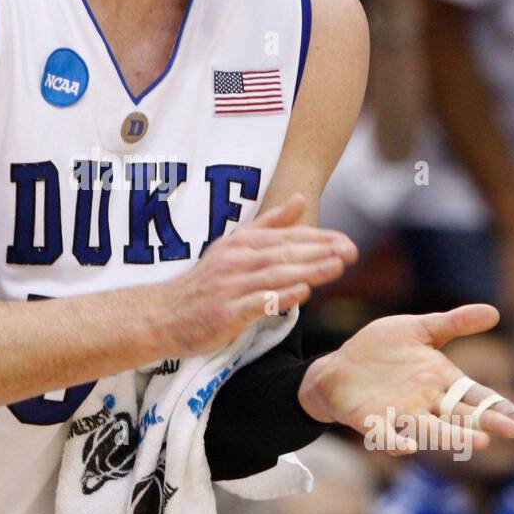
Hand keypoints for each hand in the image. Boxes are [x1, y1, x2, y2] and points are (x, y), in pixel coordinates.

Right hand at [165, 193, 357, 358]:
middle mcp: (236, 261)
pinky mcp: (226, 313)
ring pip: (275, 274)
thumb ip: (269, 225)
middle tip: (352, 250)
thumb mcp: (232, 246)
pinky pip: (257, 303)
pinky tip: (302, 293)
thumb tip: (299, 198)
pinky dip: (280, 296)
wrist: (162, 315)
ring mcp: (230, 286)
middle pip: (285, 253)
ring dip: (308, 269)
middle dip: (320, 251)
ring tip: (337, 266)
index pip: (286, 238)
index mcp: (240, 244)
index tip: (346, 241)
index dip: (318, 238)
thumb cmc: (203, 284)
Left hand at [298, 303, 513, 453]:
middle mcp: (426, 403)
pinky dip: (395, 441)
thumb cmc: (382, 350)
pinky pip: (386, 434)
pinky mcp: (372, 421)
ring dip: (453, 435)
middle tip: (511, 430)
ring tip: (478, 441)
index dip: (497, 407)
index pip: (476, 396)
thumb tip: (494, 312)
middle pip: (460, 415)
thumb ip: (453, 324)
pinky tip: (407, 447)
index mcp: (441, 381)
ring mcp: (400, 414)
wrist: (340, 366)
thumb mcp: (419, 330)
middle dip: (484, 422)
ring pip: (431, 429)